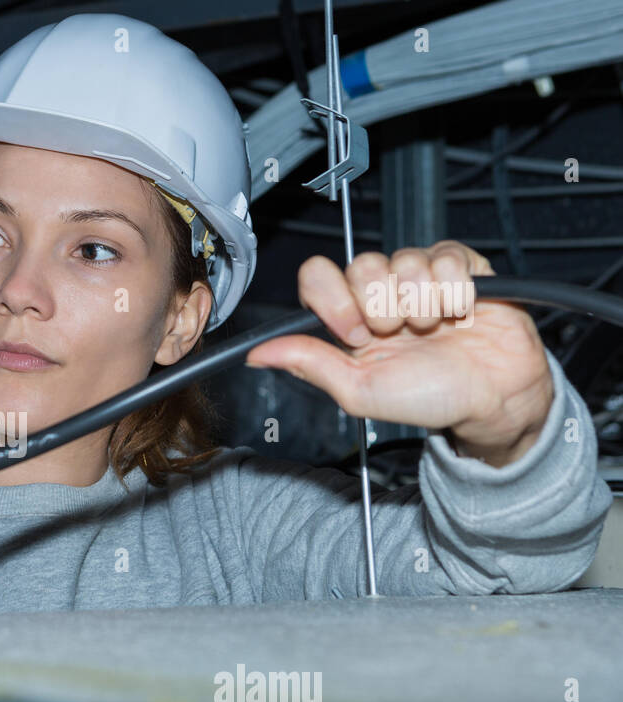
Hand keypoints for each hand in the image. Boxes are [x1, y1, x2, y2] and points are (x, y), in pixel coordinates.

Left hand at [245, 240, 553, 467]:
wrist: (492, 397)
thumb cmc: (427, 396)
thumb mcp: (358, 390)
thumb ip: (309, 363)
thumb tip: (256, 354)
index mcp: (347, 316)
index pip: (317, 275)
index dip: (335, 301)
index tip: (357, 335)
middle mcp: (379, 290)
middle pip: (361, 265)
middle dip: (384, 309)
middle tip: (402, 336)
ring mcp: (417, 274)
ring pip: (404, 261)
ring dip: (422, 305)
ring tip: (435, 331)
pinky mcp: (457, 264)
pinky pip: (445, 256)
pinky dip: (454, 292)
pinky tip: (461, 314)